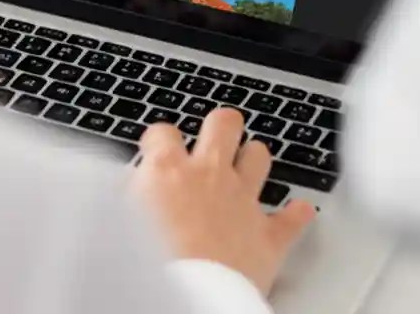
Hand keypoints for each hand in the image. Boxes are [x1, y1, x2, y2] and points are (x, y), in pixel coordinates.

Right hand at [131, 108, 316, 296]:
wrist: (188, 300)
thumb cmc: (152, 264)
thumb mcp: (122, 221)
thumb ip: (129, 196)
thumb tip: (129, 187)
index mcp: (167, 170)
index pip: (163, 132)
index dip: (159, 140)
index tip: (157, 149)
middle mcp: (209, 175)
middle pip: (224, 124)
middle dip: (220, 126)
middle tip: (214, 136)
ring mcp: (242, 201)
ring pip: (259, 156)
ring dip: (253, 160)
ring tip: (246, 167)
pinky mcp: (268, 234)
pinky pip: (293, 216)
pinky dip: (296, 214)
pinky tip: (297, 212)